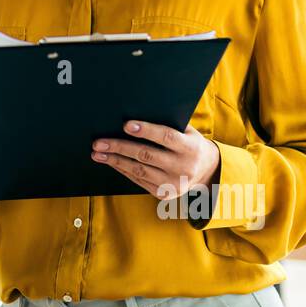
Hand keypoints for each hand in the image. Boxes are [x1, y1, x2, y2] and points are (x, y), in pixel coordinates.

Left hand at [91, 120, 220, 199]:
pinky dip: (123, 170)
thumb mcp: (187, 132)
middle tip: (99, 142)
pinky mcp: (165, 194)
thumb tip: (137, 112)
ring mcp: (174, 183)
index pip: (166, 137)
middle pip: (146, 155)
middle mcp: (183, 167)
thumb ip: (168, 124)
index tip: (126, 125)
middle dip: (120, 147)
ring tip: (98, 153)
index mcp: (190, 148)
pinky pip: (139, 181)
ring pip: (139, 170)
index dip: (146, 130)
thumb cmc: (190, 144)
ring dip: (115, 161)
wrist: (207, 172)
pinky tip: (112, 162)